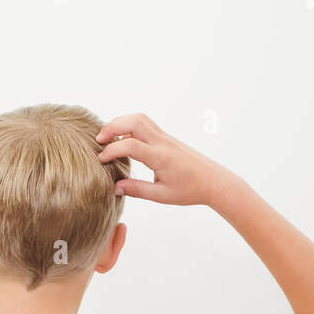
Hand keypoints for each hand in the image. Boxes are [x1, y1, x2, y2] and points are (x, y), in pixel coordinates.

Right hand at [95, 113, 242, 206]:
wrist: (214, 181)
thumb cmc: (190, 190)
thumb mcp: (161, 195)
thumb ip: (136, 190)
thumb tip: (115, 187)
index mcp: (161, 157)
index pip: (130, 145)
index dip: (111, 151)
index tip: (101, 160)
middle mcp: (162, 142)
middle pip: (134, 121)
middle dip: (112, 127)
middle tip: (99, 141)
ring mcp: (165, 137)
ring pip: (139, 118)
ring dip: (120, 122)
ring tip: (108, 137)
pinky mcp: (166, 137)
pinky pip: (145, 124)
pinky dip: (129, 125)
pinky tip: (122, 139)